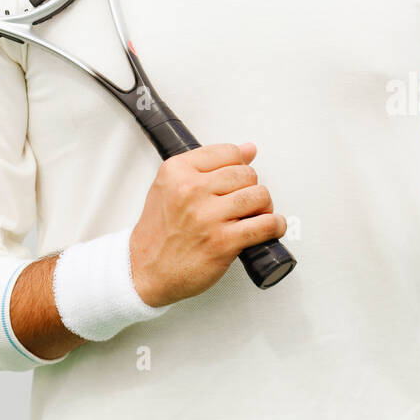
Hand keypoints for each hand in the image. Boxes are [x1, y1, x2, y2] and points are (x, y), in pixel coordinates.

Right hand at [129, 142, 286, 306]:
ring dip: (264, 206)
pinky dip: (275, 225)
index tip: (239, 175)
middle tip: (246, 200)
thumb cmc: (158, 232)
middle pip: (246, 174)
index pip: (228, 152)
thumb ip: (207, 166)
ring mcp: (207, 216)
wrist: (144, 270)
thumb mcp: (170, 187)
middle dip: (251, 187)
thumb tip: (247, 150)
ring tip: (257, 214)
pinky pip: (264, 226)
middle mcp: (191, 190)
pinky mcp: (222, 242)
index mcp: (177, 171)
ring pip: (258, 196)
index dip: (240, 164)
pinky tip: (271, 227)